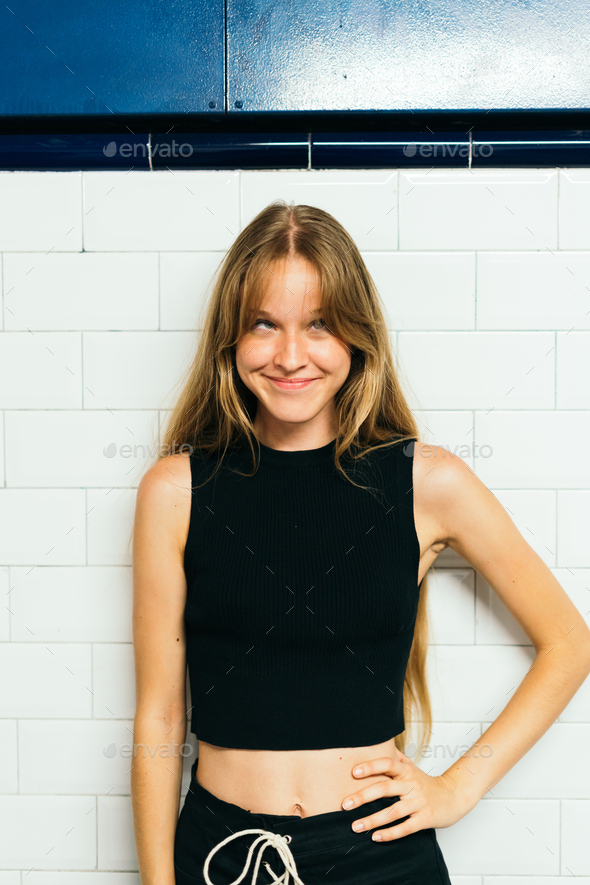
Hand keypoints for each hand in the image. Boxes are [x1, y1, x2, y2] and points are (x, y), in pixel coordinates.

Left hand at [341, 753, 476, 840]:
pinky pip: (406, 827)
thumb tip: (378, 744)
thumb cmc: (427, 783)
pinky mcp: (425, 819)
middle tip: (344, 804)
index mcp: (406, 771)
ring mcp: (418, 802)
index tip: (353, 772)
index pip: (387, 764)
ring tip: (355, 826)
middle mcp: (411, 784)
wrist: (454, 796)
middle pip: (384, 788)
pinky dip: (390, 833)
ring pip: (392, 811)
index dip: (370, 767)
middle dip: (362, 796)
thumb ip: (395, 758)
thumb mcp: (412, 767)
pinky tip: (376, 837)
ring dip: (372, 820)